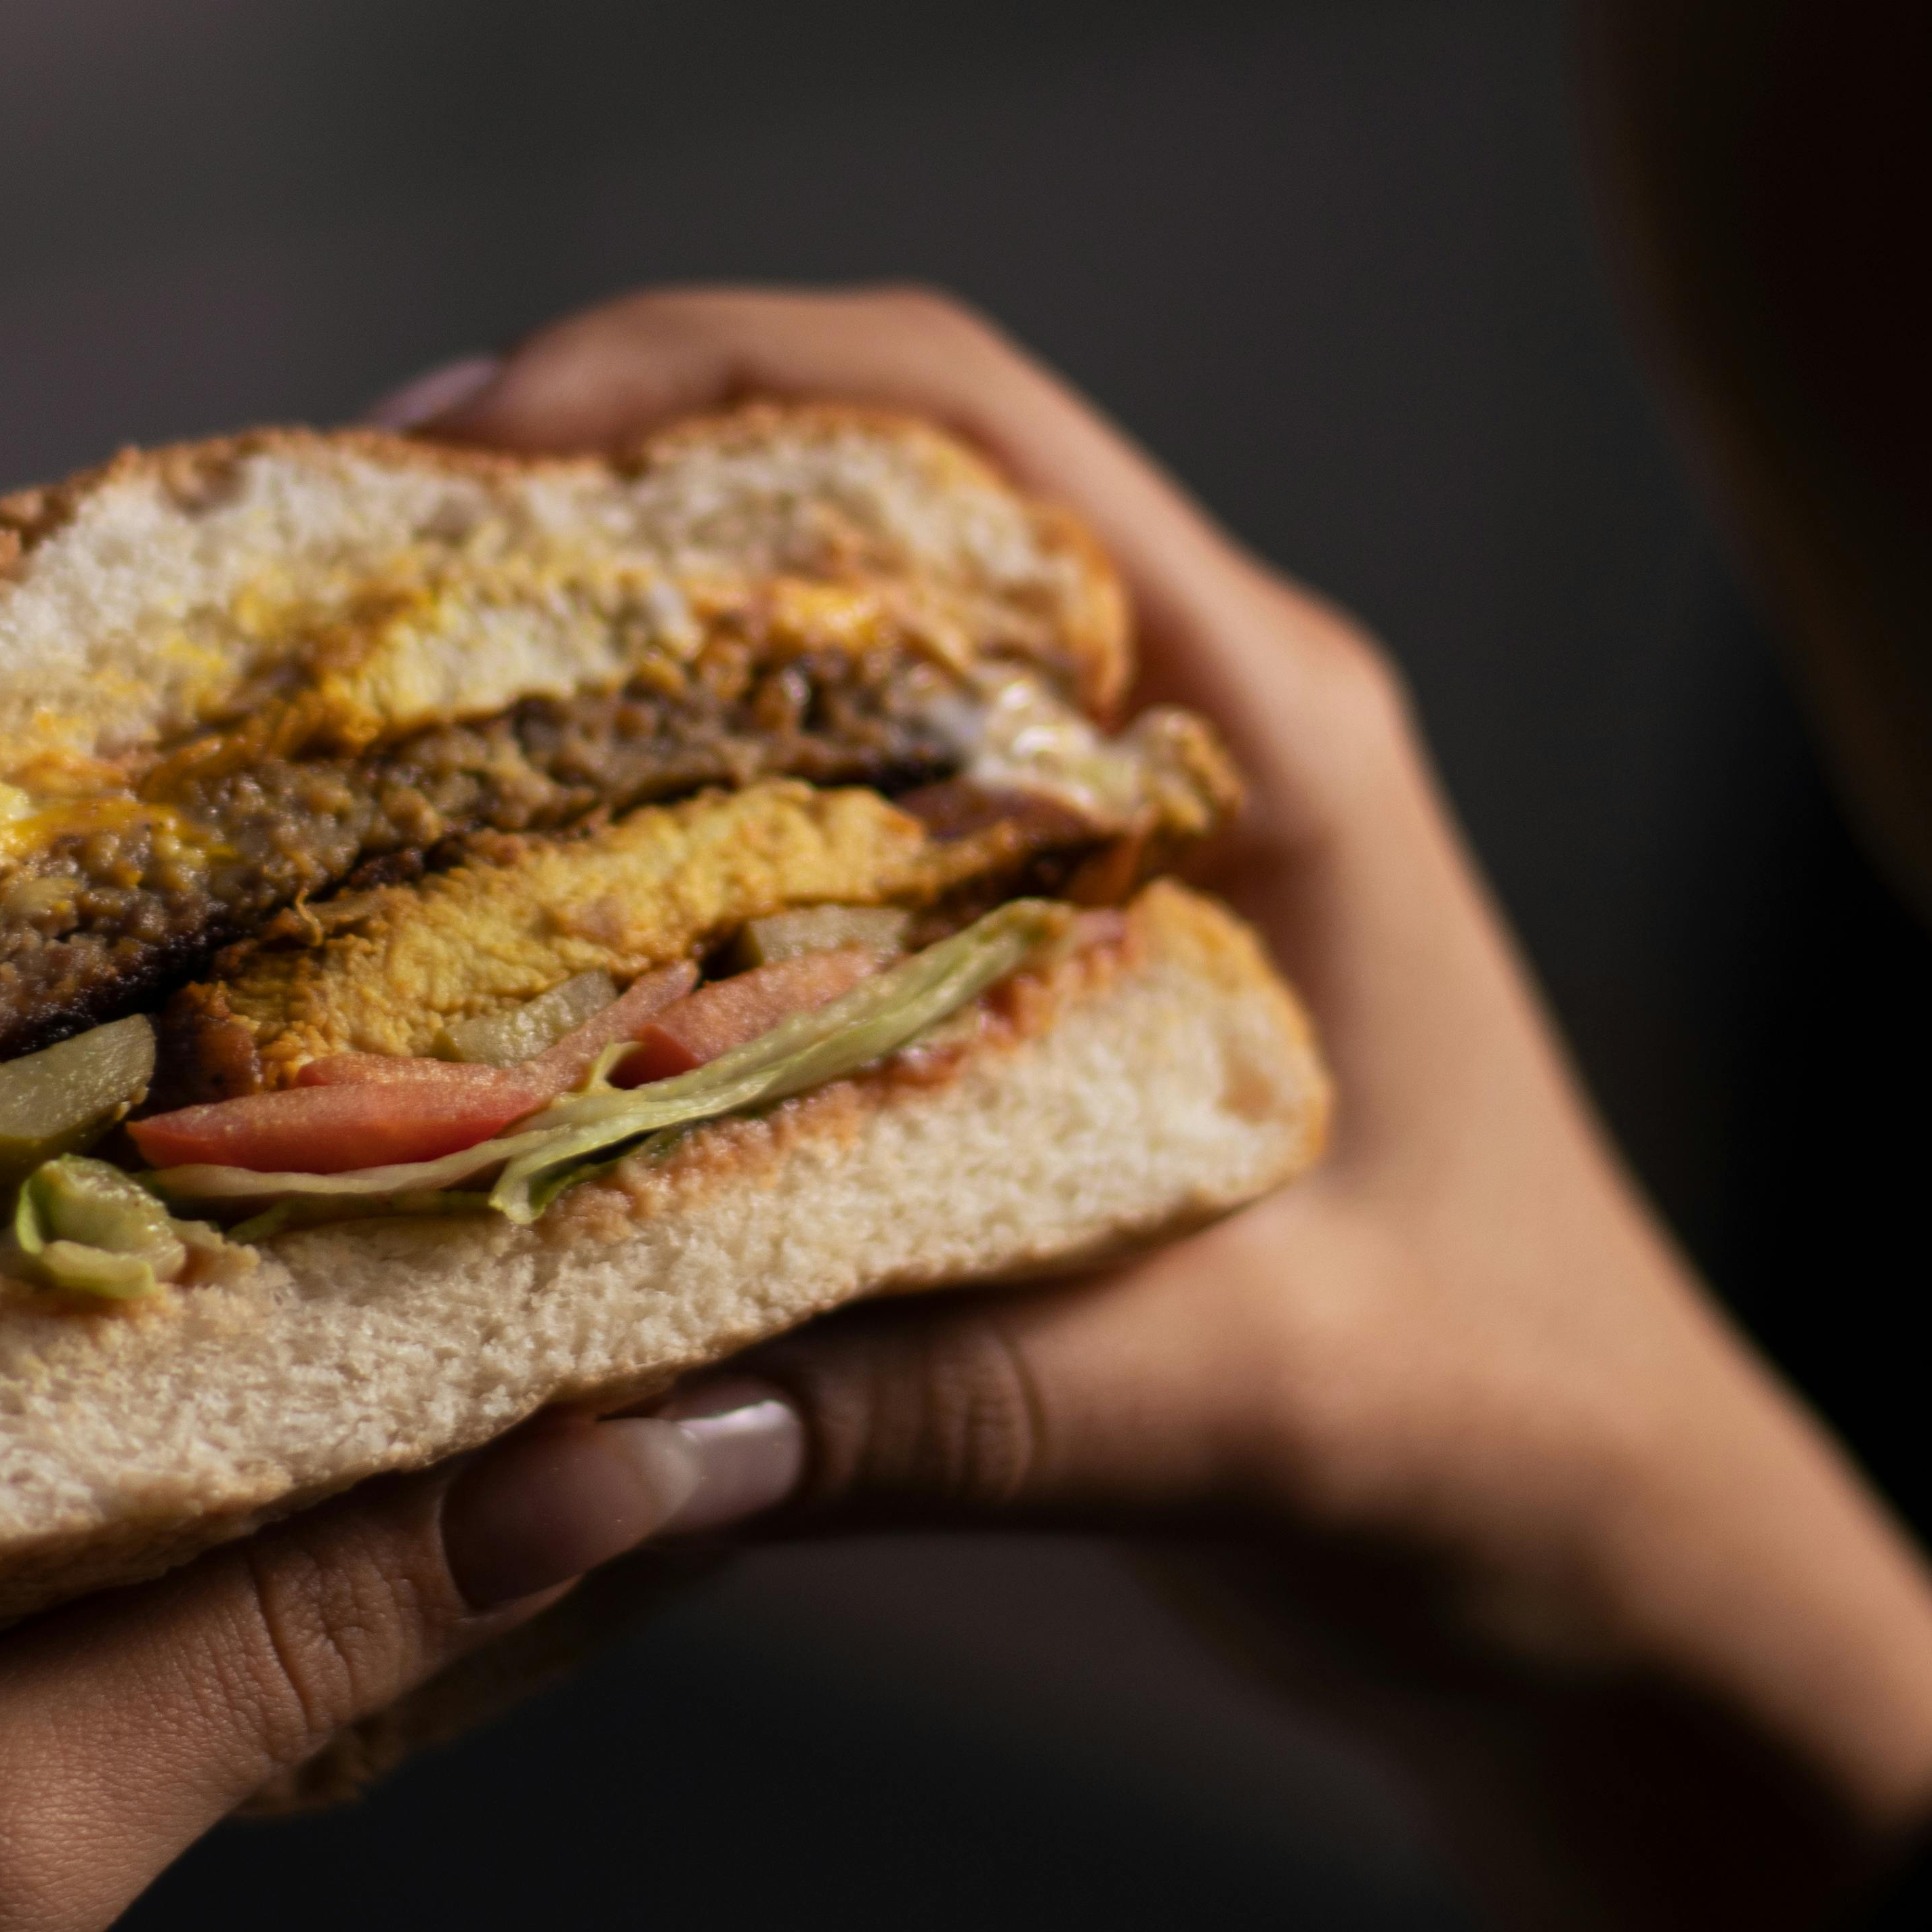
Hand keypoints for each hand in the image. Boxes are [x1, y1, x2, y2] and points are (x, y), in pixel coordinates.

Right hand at [426, 286, 1931, 1931]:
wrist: (1596, 1554)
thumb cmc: (1511, 1439)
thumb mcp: (1267, 1409)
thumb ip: (964, 1415)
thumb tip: (598, 1445)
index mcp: (1268, 732)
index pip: (973, 433)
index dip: (702, 377)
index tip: (461, 437)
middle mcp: (1170, 741)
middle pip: (848, 507)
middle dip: (584, 509)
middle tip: (335, 581)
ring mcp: (1090, 852)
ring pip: (801, 675)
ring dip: (584, 673)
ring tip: (348, 724)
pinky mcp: (1020, 979)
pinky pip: (793, 849)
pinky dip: (628, 854)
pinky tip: (463, 932)